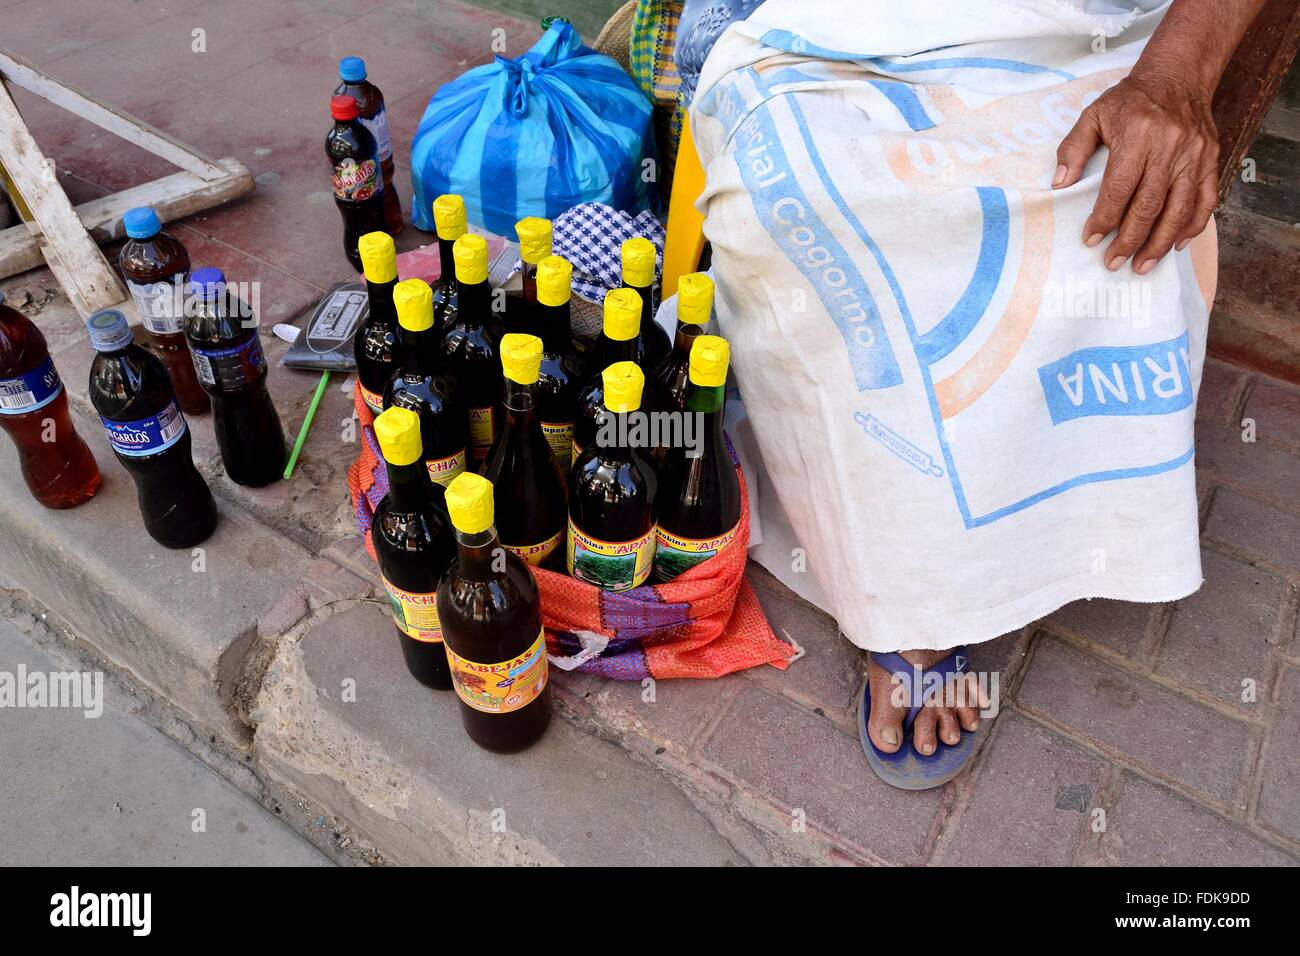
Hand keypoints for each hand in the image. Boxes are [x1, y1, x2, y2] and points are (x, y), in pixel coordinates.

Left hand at [1053, 73, 1218, 273]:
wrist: (1179, 76)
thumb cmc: (1130, 100)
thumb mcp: (1093, 114)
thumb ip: (1073, 149)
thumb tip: (1059, 184)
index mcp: (1138, 136)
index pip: (1119, 187)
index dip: (1104, 218)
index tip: (1090, 239)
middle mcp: (1169, 147)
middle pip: (1149, 204)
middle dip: (1130, 239)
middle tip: (1113, 263)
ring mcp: (1194, 155)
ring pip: (1180, 208)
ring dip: (1160, 242)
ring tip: (1142, 265)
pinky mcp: (1211, 159)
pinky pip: (1206, 199)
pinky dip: (1193, 225)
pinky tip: (1176, 244)